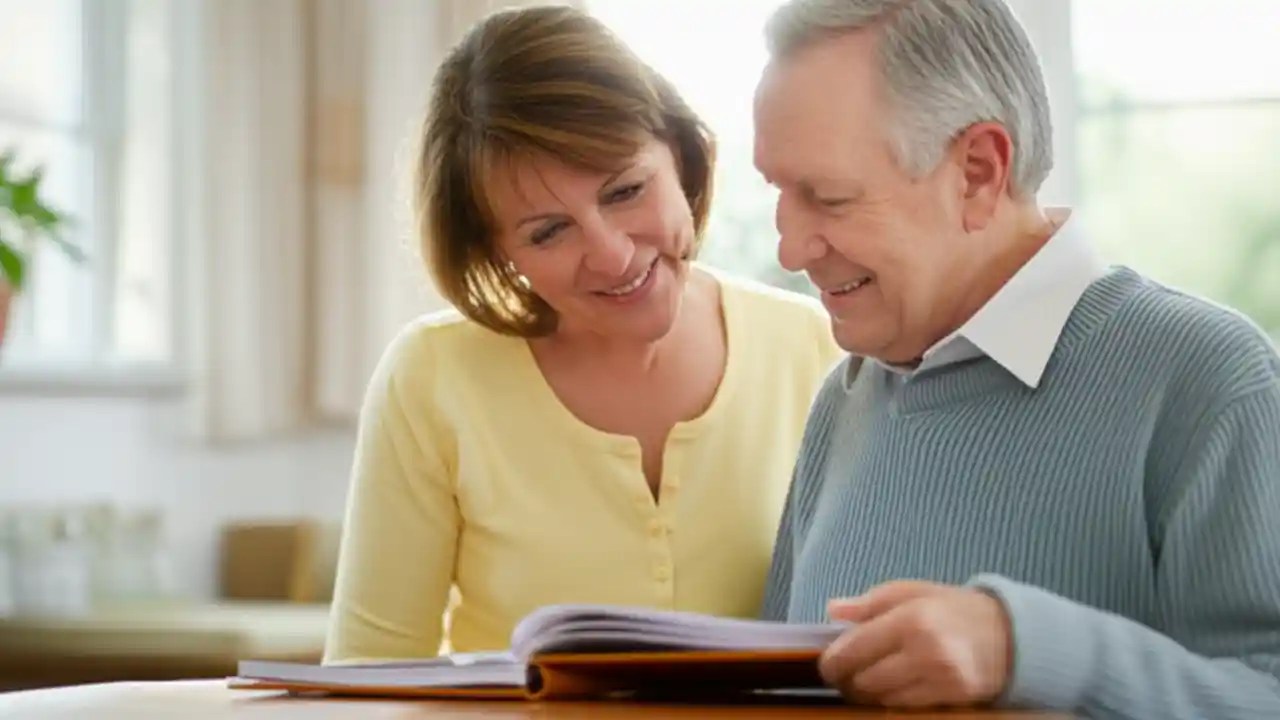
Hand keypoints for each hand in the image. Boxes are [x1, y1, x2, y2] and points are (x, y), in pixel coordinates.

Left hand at [818, 580, 1012, 708]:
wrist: (1009, 635)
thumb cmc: (953, 609)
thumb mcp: (912, 592)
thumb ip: (870, 602)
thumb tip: (833, 610)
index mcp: (910, 618)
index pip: (854, 649)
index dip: (833, 662)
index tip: (827, 665)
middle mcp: (925, 651)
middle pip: (865, 680)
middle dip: (848, 681)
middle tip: (843, 676)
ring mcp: (941, 679)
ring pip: (883, 699)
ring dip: (867, 694)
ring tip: (863, 683)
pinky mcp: (953, 699)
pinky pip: (906, 707)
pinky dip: (892, 701)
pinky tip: (890, 690)